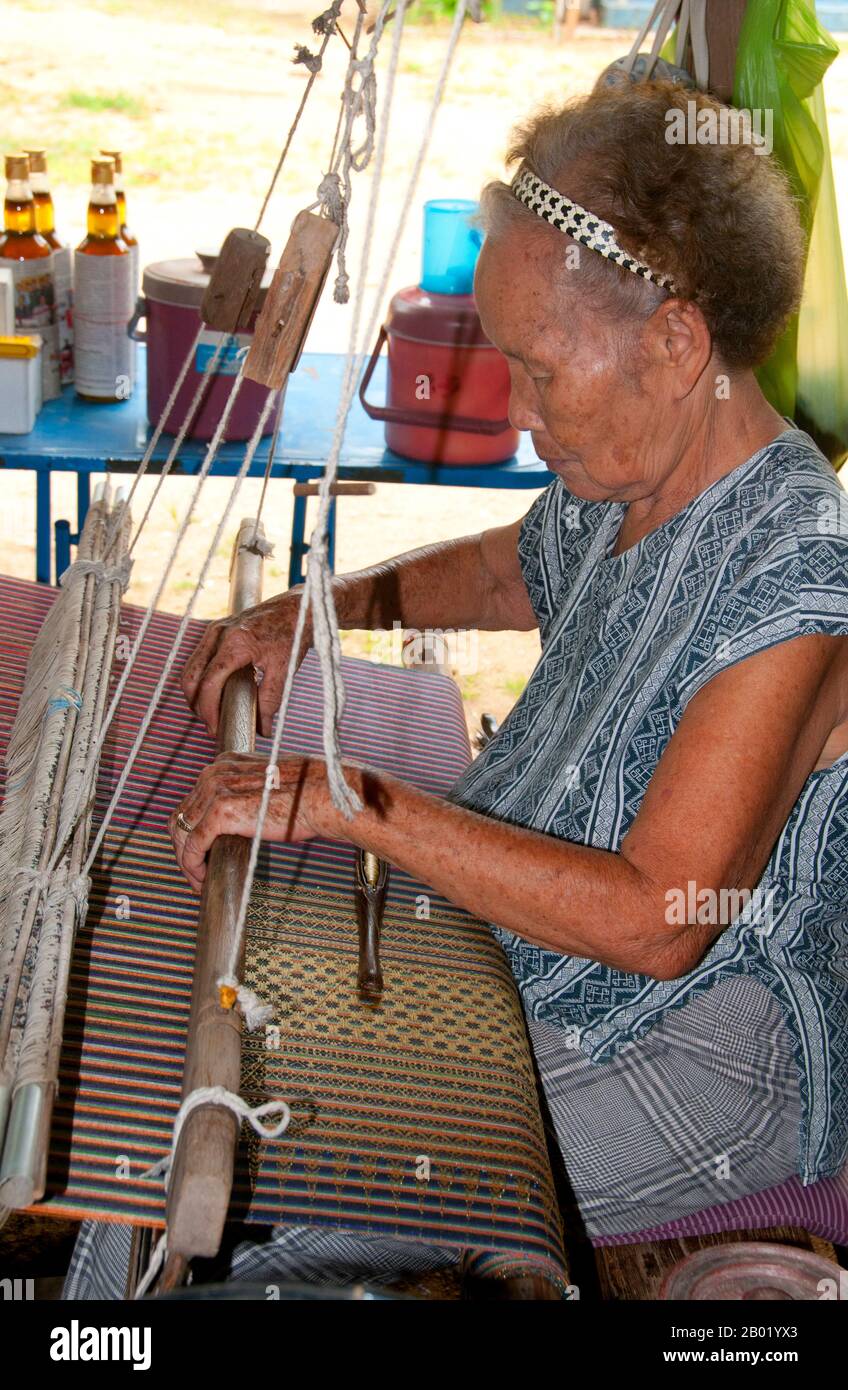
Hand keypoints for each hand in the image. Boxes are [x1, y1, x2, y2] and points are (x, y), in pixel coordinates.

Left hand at [169, 752, 331, 892]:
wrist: (324, 795)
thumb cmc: (308, 794)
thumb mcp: (269, 786)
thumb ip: (249, 794)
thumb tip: (243, 817)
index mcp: (224, 763)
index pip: (193, 800)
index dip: (192, 830)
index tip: (202, 852)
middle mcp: (214, 772)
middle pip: (182, 816)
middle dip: (184, 847)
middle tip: (197, 872)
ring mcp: (215, 790)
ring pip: (181, 831)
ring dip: (186, 860)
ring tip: (198, 881)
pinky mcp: (220, 812)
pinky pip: (193, 845)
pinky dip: (192, 866)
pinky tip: (201, 880)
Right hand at [181, 591, 310, 738]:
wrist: (298, 607)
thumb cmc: (293, 633)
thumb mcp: (285, 669)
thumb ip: (271, 700)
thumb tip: (262, 729)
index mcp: (236, 643)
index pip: (209, 682)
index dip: (209, 710)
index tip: (216, 729)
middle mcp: (219, 634)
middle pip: (191, 677)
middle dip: (197, 705)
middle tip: (213, 726)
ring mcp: (214, 630)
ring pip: (191, 669)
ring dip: (196, 694)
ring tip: (213, 714)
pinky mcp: (216, 631)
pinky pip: (199, 660)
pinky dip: (202, 680)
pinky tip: (216, 695)